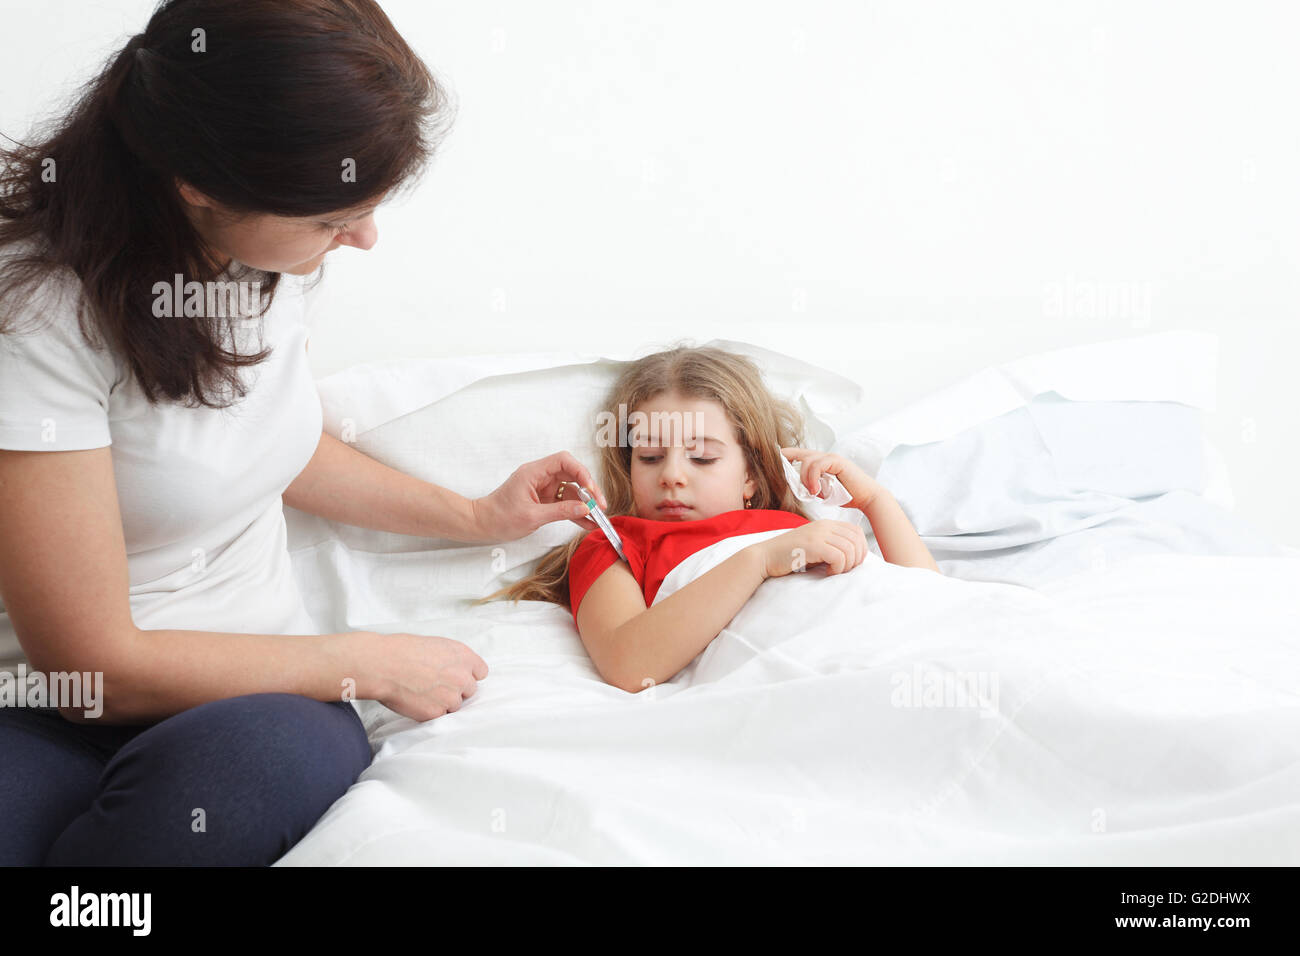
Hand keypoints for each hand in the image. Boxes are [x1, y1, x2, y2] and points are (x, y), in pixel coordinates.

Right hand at [347, 631, 489, 722]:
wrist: (383, 665)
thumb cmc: (403, 650)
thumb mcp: (436, 645)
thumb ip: (453, 659)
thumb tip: (456, 669)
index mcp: (464, 656)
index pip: (481, 672)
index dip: (468, 675)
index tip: (457, 676)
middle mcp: (462, 677)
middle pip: (470, 691)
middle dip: (456, 690)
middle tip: (435, 685)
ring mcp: (450, 697)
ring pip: (455, 705)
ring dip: (442, 702)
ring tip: (422, 691)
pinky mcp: (436, 713)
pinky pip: (439, 716)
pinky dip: (429, 711)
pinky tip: (415, 700)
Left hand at [470, 450, 608, 542]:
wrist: (482, 525)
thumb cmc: (500, 517)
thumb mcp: (532, 516)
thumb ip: (560, 511)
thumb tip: (585, 508)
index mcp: (534, 472)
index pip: (564, 461)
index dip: (581, 472)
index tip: (591, 490)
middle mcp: (541, 476)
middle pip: (572, 475)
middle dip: (588, 490)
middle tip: (600, 506)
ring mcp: (544, 488)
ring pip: (571, 490)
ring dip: (585, 504)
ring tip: (598, 518)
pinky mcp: (545, 500)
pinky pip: (565, 503)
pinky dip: (576, 512)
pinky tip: (588, 522)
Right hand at [753, 518, 868, 579]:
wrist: (765, 557)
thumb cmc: (790, 556)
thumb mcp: (814, 546)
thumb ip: (831, 546)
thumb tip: (854, 557)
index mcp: (826, 524)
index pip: (857, 532)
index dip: (861, 549)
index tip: (851, 563)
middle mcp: (824, 526)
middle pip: (856, 540)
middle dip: (856, 559)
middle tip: (843, 570)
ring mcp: (818, 534)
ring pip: (849, 549)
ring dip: (846, 565)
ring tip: (834, 572)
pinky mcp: (812, 545)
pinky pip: (838, 556)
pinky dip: (837, 568)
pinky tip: (827, 572)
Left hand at [780, 446, 884, 509]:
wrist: (867, 498)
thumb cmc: (848, 495)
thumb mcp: (824, 491)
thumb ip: (812, 486)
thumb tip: (798, 487)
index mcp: (822, 463)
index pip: (801, 454)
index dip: (788, 455)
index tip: (777, 459)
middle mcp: (826, 457)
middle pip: (801, 455)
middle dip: (789, 462)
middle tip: (786, 476)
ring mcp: (832, 458)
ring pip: (808, 461)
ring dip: (805, 479)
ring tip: (812, 493)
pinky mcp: (837, 462)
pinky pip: (817, 465)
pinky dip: (813, 478)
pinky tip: (816, 491)